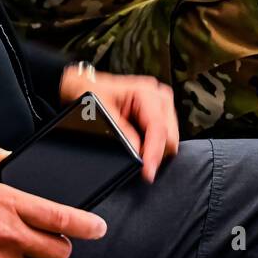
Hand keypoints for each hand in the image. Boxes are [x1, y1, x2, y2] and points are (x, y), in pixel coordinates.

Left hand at [60, 66, 178, 182]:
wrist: (87, 86)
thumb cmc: (93, 91)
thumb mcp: (102, 110)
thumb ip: (121, 130)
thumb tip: (136, 149)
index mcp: (146, 91)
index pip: (159, 127)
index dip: (155, 152)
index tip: (149, 171)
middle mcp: (158, 96)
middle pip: (170, 136)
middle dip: (156, 153)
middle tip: (140, 164)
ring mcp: (161, 106)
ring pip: (170, 139)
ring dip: (155, 150)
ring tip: (136, 151)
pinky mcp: (159, 114)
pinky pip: (164, 137)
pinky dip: (153, 146)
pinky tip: (140, 146)